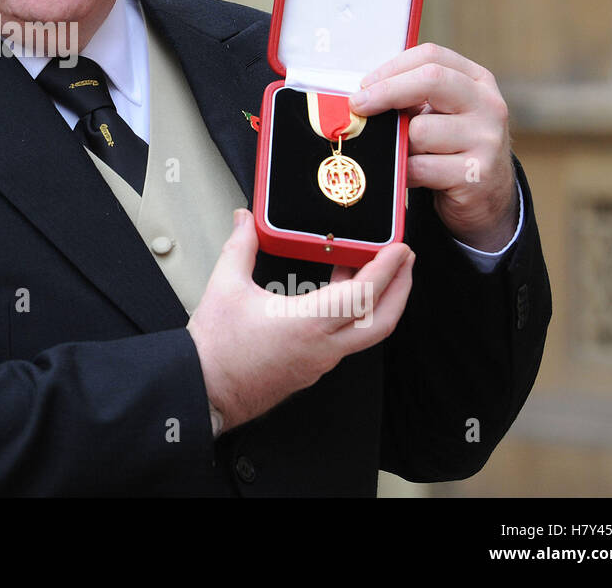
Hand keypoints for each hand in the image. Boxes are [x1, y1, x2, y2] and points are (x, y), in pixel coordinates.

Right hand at [186, 209, 413, 435]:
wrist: (205, 390)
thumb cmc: (215, 351)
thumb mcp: (225, 287)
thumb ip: (240, 247)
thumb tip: (246, 221)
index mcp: (307, 324)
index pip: (363, 294)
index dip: (386, 268)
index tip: (400, 249)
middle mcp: (322, 347)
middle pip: (383, 321)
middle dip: (401, 287)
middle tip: (406, 261)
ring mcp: (320, 361)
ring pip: (367, 332)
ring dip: (378, 302)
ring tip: (373, 272)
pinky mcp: (312, 367)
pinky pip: (346, 340)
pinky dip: (355, 316)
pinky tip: (339, 298)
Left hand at [349, 42, 517, 250]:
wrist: (488, 197)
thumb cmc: (451, 149)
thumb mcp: (440, 114)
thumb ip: (412, 98)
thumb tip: (362, 94)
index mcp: (477, 81)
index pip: (431, 56)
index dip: (392, 67)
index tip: (365, 84)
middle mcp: (488, 105)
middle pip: (431, 79)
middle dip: (386, 91)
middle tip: (358, 104)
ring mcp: (487, 139)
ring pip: (420, 129)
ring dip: (399, 143)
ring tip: (404, 153)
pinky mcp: (477, 174)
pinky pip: (420, 166)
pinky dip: (404, 171)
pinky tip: (408, 175)